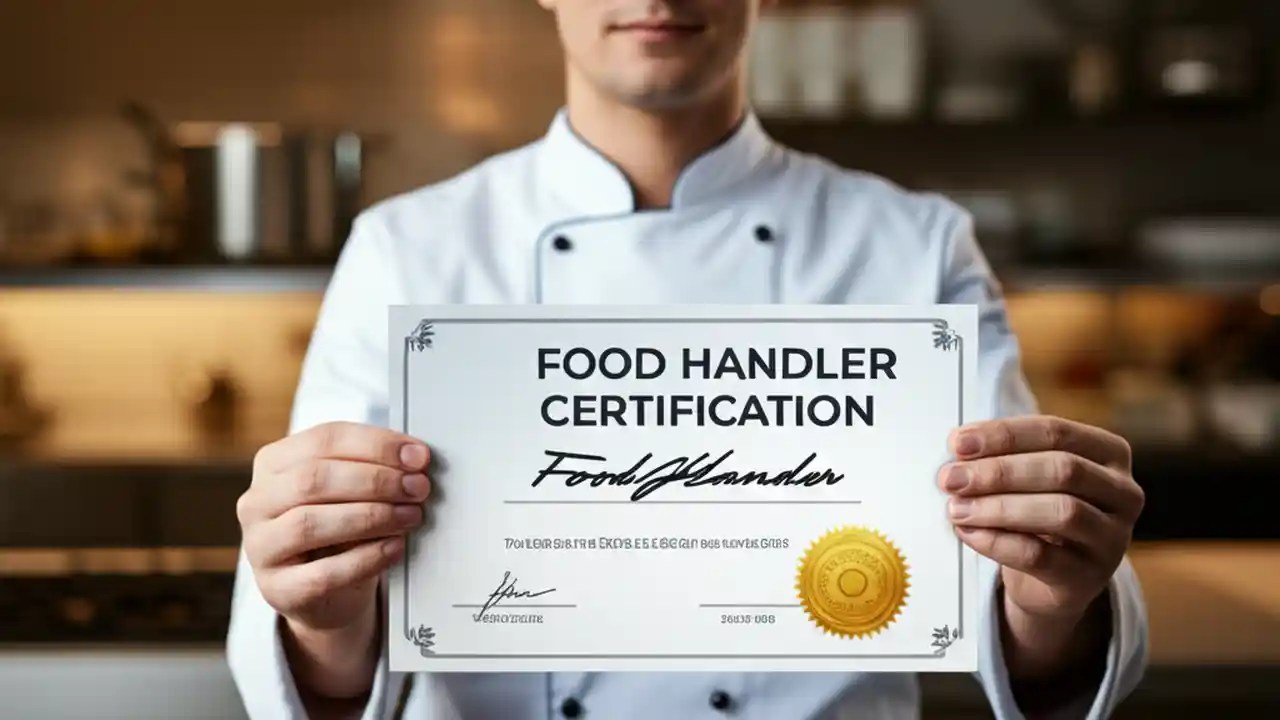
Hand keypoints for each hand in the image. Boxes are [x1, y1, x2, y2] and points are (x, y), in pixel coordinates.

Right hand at [238, 422, 431, 633]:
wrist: (327, 592)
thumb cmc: (341, 530)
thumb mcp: (350, 491)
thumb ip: (374, 468)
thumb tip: (415, 458)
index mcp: (274, 463)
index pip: (324, 440)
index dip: (376, 445)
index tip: (417, 455)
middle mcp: (257, 502)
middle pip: (314, 479)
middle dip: (376, 480)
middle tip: (417, 487)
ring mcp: (260, 547)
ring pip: (310, 524)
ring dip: (371, 517)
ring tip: (410, 516)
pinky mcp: (277, 589)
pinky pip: (322, 573)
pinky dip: (366, 558)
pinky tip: (394, 548)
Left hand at [938, 415, 1143, 621]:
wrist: (1050, 578)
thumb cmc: (1038, 512)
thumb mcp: (1028, 477)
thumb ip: (1001, 457)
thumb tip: (959, 448)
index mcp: (1109, 454)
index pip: (1057, 432)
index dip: (1004, 435)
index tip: (958, 442)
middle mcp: (1123, 494)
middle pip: (1062, 470)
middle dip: (999, 472)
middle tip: (952, 478)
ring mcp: (1112, 538)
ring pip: (1061, 513)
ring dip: (998, 507)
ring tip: (956, 508)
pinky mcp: (1089, 577)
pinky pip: (1041, 556)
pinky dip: (998, 542)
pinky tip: (968, 533)